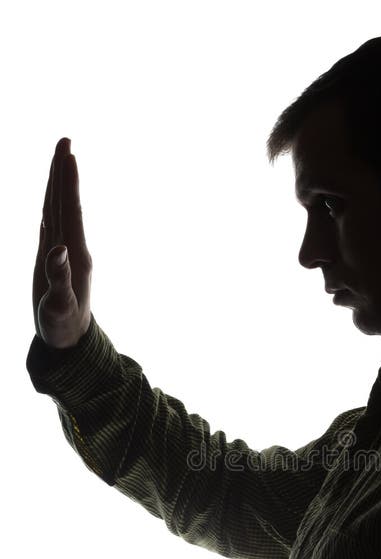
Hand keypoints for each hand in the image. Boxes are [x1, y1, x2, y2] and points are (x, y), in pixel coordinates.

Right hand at [32, 137, 92, 347]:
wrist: (69, 341)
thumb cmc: (64, 326)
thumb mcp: (60, 305)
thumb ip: (60, 279)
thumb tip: (59, 250)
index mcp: (75, 254)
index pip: (71, 210)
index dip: (69, 182)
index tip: (69, 154)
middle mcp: (72, 248)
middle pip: (65, 202)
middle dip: (64, 171)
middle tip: (65, 140)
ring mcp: (63, 252)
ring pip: (57, 209)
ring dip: (58, 183)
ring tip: (60, 158)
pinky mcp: (54, 259)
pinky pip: (50, 224)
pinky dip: (49, 205)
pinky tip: (50, 196)